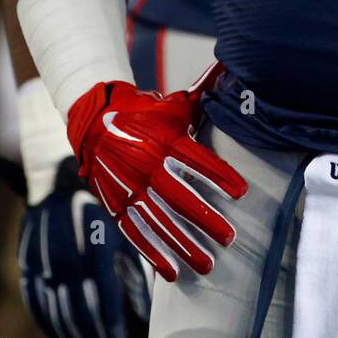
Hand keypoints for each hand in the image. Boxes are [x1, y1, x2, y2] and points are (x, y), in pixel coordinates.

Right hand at [18, 157, 150, 337]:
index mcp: (94, 244)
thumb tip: (143, 309)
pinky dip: (46, 322)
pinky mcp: (25, 262)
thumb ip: (136, 266)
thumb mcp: (126, 227)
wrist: (59, 177)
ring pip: (55, 310)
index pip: (104, 299)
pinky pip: (34, 301)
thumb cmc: (103, 203)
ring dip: (71, 336)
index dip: (111, 328)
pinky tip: (59, 335)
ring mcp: (41, 260)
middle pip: (79, 310)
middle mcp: (65, 255)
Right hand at [67, 80, 246, 282]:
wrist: (95, 119)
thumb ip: (205, 92)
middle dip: (205, 219)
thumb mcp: (175, 103)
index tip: (242, 193)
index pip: (196, 160)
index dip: (219, 176)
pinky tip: (170, 271)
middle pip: (179, 197)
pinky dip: (152, 252)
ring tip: (207, 265)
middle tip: (229, 238)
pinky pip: (135, 232)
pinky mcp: (115, 203)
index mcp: (164, 140)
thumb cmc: (147, 111)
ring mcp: (128, 187)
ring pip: (158, 220)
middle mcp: (146, 165)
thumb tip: (230, 65)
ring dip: (183, 244)